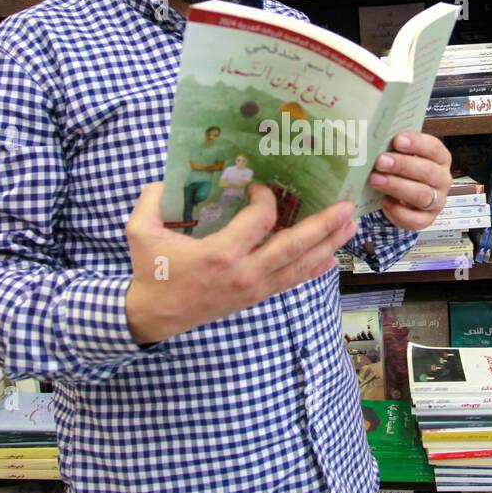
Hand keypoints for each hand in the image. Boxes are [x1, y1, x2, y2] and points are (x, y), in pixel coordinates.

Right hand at [124, 182, 357, 342]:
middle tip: (347, 206)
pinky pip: (291, 282)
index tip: (261, 187)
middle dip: (324, 225)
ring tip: (351, 226)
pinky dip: (314, 269)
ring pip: (300, 266)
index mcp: (221, 253)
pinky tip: (332, 258)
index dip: (266, 198)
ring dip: (329, 245)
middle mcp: (245, 273)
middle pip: (295, 246)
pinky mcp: (256, 297)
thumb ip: (151, 198)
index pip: (260, 220)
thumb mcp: (140, 231)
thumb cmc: (150, 271)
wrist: (154, 316)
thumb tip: (166, 176)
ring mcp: (254, 288)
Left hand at [369, 132, 452, 229]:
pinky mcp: (427, 219)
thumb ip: (393, 149)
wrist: (402, 196)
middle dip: (402, 165)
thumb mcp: (400, 156)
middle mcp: (442, 179)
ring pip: (422, 195)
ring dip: (397, 186)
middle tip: (381, 161)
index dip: (416, 143)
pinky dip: (398, 212)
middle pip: (427, 172)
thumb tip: (374, 143)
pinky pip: (415, 219)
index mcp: (440, 158)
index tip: (397, 140)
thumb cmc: (402, 170)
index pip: (433, 148)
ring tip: (375, 180)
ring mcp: (437, 201)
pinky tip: (384, 202)